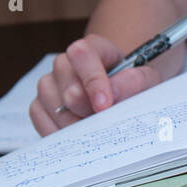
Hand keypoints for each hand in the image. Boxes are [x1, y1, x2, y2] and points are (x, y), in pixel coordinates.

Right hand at [29, 33, 161, 135]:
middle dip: (86, 110)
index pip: (82, 53)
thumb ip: (136, 81)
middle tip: (104, 124)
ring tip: (95, 131)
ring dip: (75, 124)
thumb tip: (115, 91)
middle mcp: (66, 64)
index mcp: (93, 49)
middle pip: (66, 86)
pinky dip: (60, 133)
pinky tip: (78, 137)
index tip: (105, 105)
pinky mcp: (40, 105)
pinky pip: (40, 119)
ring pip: (51, 105)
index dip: (92, 80)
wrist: (121, 96)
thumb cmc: (132, 85)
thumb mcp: (146, 79)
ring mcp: (49, 84)